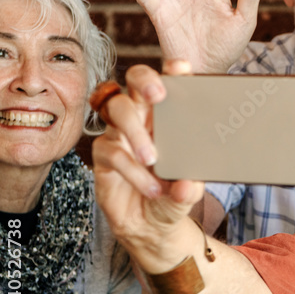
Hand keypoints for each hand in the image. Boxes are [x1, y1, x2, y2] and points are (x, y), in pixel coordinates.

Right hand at [92, 61, 205, 270]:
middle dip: (145, 81)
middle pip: (134, 82)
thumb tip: (189, 186)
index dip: (172, 71)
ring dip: (136, 131)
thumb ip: (191, 188)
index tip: (181, 67)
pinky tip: (153, 188)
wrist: (153, 226)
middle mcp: (142, 118)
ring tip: (154, 159)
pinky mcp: (103, 156)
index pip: (169, 85)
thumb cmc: (174, 195)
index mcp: (169, 118)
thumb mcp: (191, 191)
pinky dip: (133, 171)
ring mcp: (120, 134)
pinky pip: (112, 152)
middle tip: (159, 96)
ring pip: (118, 110)